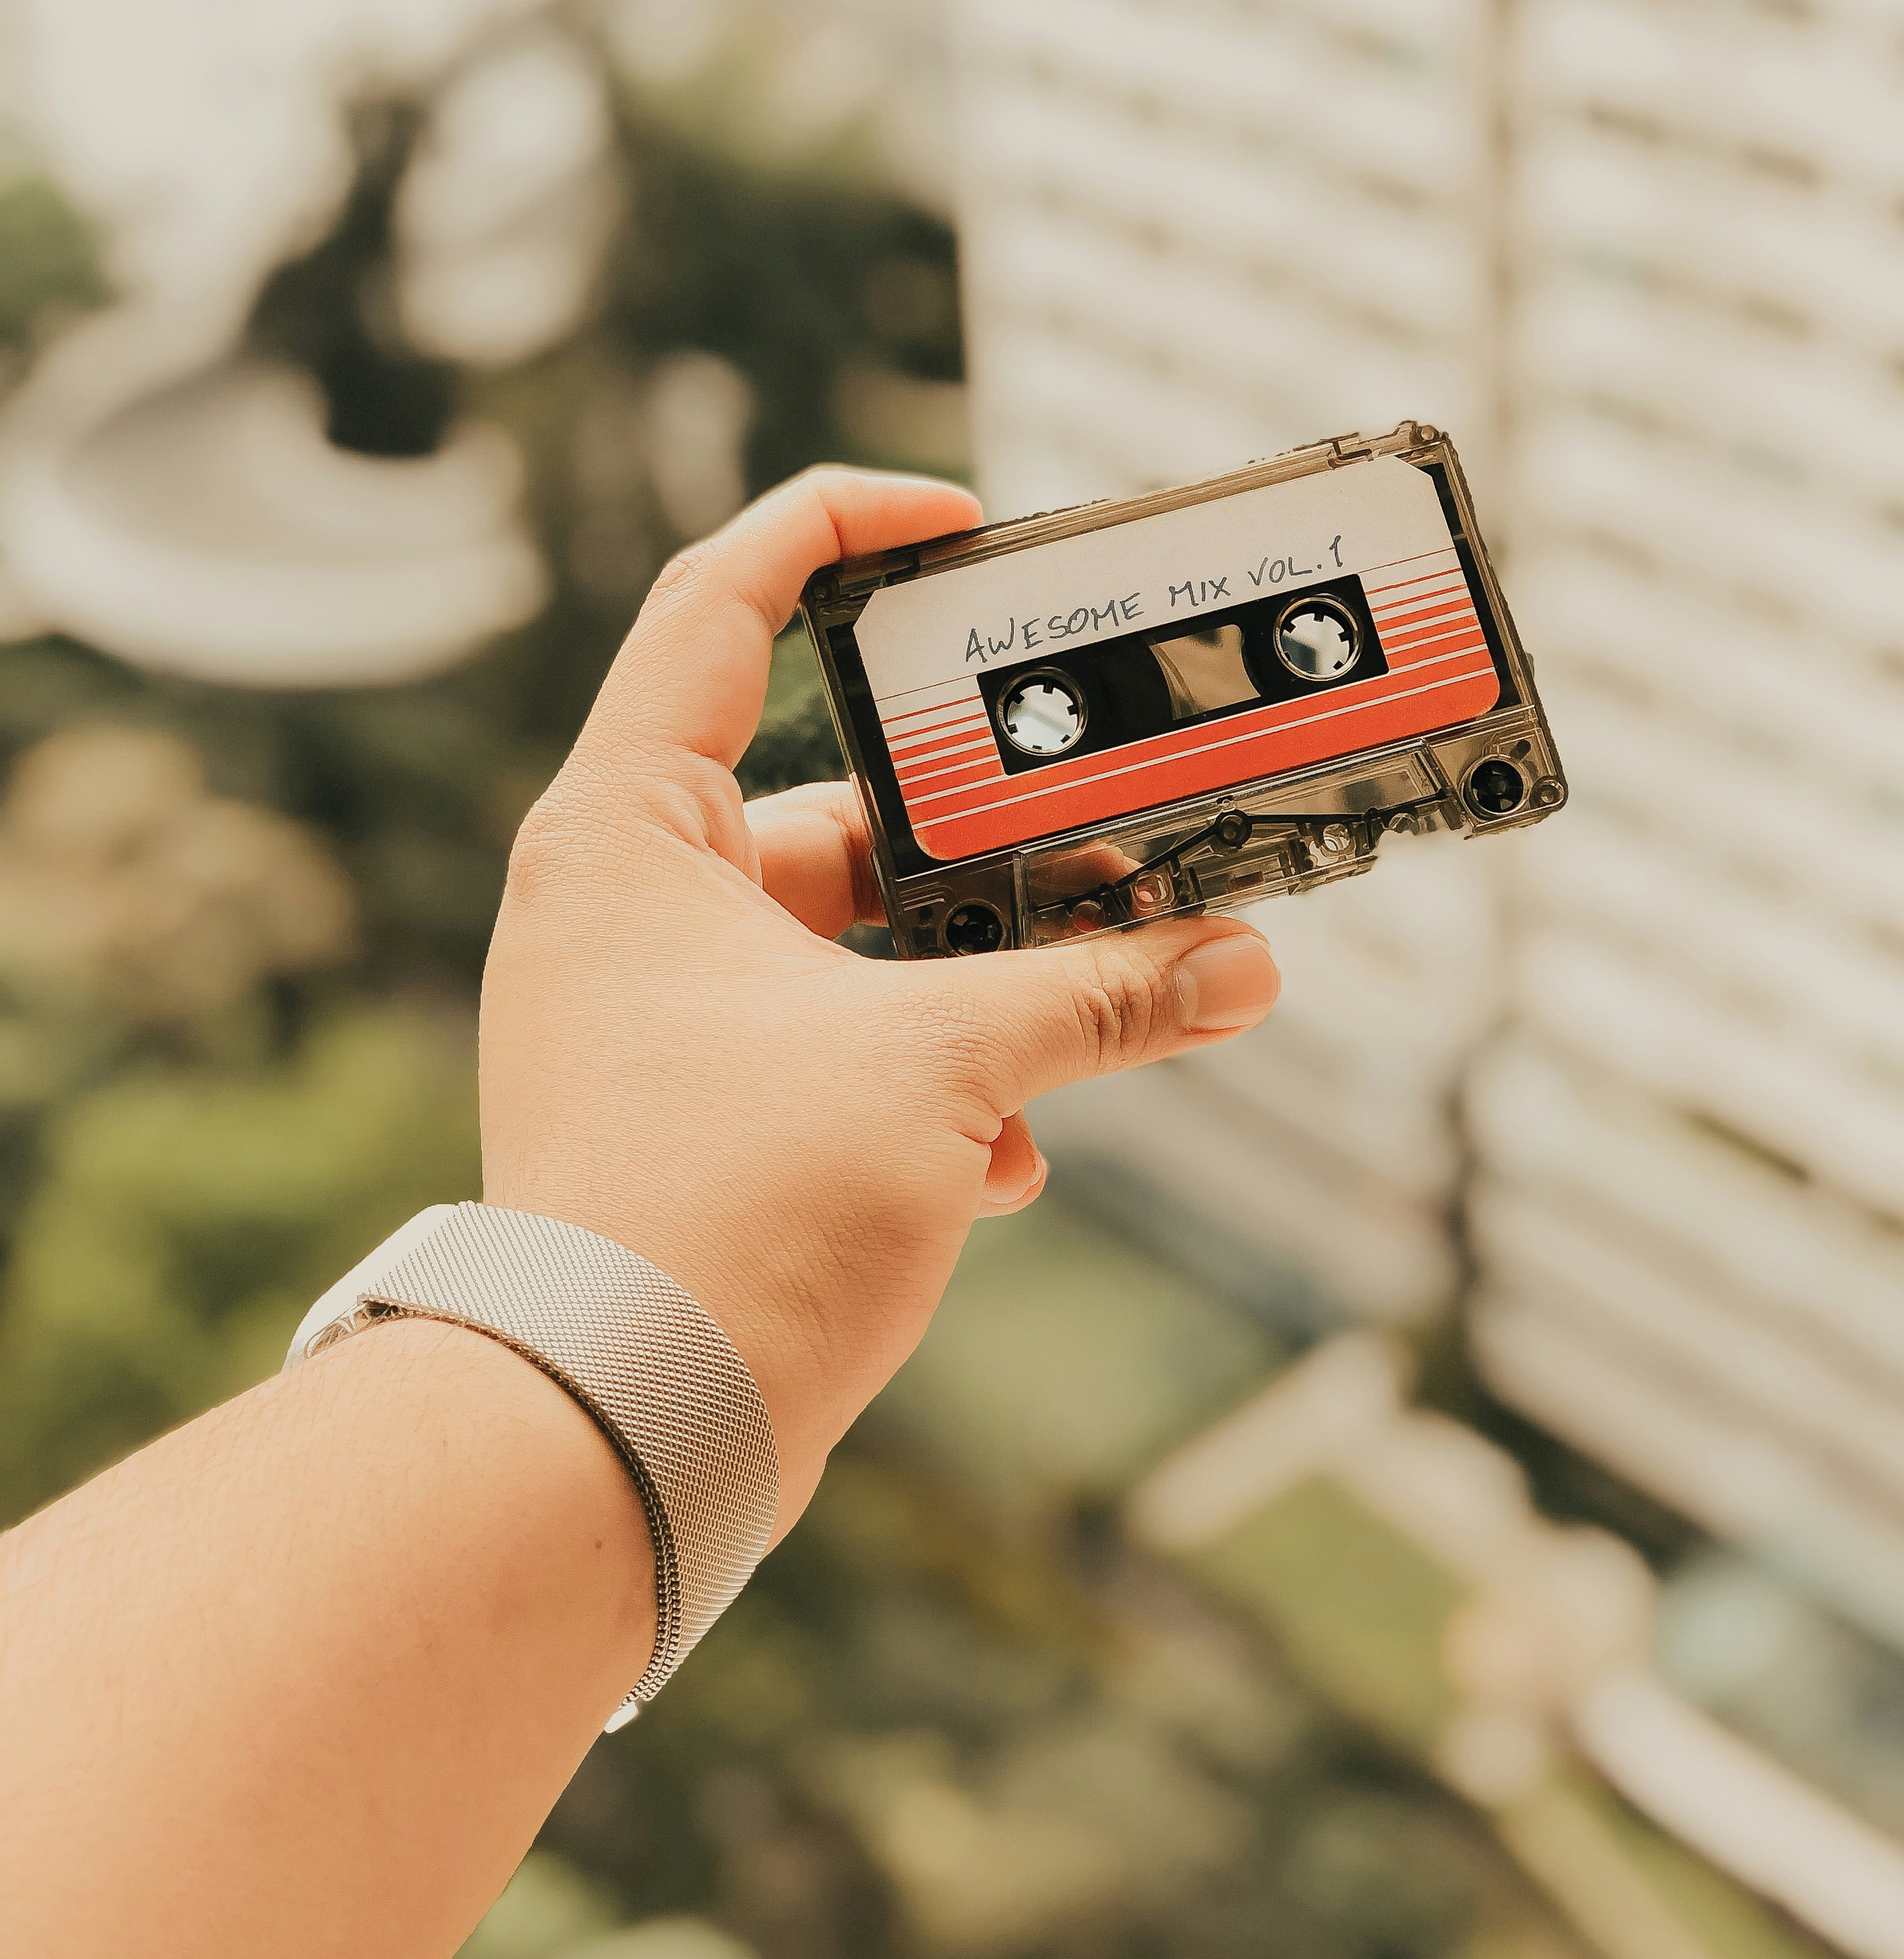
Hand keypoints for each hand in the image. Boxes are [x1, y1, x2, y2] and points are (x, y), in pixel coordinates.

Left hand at [480, 468, 1279, 1532]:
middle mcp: (636, 905)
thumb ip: (1094, 998)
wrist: (612, 1437)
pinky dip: (944, 1077)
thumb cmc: (717, 1218)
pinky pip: (852, 1046)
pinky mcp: (715, 1112)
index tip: (958, 521)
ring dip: (993, 977)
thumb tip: (1236, 966)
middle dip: (995, 835)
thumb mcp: (936, 1070)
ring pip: (867, 940)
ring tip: (1117, 997)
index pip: (718, 604)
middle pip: (844, 802)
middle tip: (1126, 830)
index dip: (837, 528)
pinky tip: (1014, 1147)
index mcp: (628, 832)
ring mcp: (672, 1013)